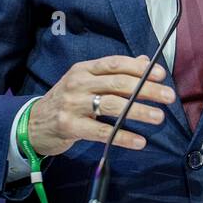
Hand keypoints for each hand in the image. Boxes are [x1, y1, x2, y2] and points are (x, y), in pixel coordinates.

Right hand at [28, 55, 176, 156]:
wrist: (33, 124)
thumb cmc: (67, 101)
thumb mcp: (86, 82)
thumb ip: (114, 73)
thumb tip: (144, 62)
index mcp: (84, 69)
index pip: (115, 63)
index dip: (139, 68)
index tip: (160, 74)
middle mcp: (78, 83)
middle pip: (118, 83)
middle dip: (147, 89)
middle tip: (169, 97)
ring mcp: (72, 105)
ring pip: (112, 105)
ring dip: (139, 111)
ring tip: (159, 117)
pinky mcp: (69, 126)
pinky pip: (101, 131)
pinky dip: (122, 136)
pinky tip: (139, 141)